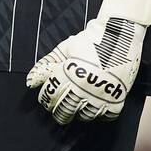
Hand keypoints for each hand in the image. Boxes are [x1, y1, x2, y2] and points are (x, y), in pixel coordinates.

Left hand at [25, 0, 150, 123]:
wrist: (120, 34)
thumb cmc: (90, 40)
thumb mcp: (64, 49)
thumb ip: (45, 65)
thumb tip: (30, 82)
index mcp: (69, 73)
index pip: (49, 95)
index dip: (45, 99)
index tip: (46, 99)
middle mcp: (84, 87)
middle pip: (64, 110)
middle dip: (58, 110)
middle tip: (58, 108)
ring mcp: (102, 94)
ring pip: (84, 116)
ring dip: (78, 113)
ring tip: (76, 106)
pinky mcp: (118, 98)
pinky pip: (105, 116)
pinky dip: (98, 114)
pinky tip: (94, 106)